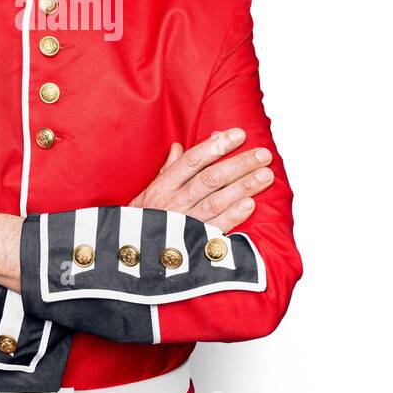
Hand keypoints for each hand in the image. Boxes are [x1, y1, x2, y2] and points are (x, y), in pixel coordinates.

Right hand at [128, 128, 274, 233]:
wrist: (127, 258)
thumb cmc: (140, 222)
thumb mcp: (145, 194)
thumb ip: (166, 170)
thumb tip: (179, 147)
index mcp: (163, 186)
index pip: (192, 161)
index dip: (216, 146)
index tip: (238, 134)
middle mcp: (174, 203)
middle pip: (210, 179)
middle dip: (239, 164)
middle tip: (263, 154)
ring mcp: (184, 224)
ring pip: (217, 201)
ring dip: (243, 187)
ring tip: (266, 175)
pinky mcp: (193, 244)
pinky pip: (215, 228)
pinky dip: (233, 216)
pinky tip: (250, 205)